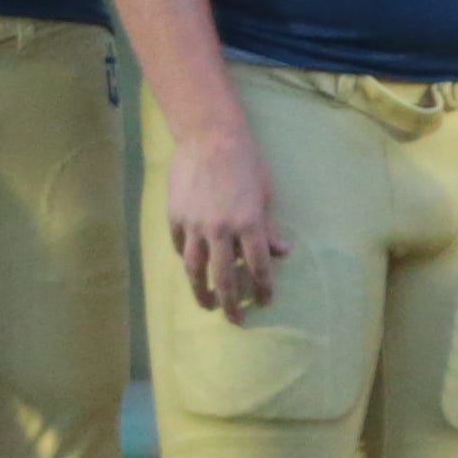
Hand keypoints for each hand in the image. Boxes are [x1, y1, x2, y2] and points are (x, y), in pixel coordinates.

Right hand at [165, 116, 289, 317]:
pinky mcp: (175, 217)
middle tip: (235, 320)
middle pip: (224, 278)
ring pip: (195, 269)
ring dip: (201, 292)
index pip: (258, 267)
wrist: (208, 136)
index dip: (262, 289)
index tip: (264, 302)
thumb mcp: (266, 193)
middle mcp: (221, 230)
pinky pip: (179, 246)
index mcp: (249, 224)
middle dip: (231, 304)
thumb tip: (282, 253)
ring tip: (207, 305)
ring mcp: (194, 225)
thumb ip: (270, 227)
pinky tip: (192, 268)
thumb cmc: (246, 161)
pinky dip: (186, 259)